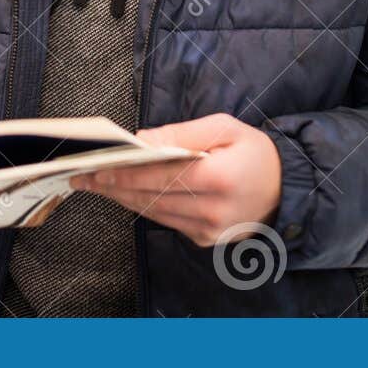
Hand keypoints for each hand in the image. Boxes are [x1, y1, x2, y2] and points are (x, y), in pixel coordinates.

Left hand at [70, 113, 281, 247]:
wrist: (286, 189)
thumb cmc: (255, 152)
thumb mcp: (224, 127)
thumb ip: (180, 134)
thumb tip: (140, 140)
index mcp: (220, 178)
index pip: (159, 176)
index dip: (124, 172)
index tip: (95, 166)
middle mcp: (213, 210)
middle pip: (150, 197)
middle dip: (112, 185)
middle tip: (82, 175)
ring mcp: (208, 230)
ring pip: (153, 212)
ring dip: (121, 197)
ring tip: (95, 183)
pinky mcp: (204, 240)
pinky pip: (165, 221)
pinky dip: (143, 205)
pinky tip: (124, 194)